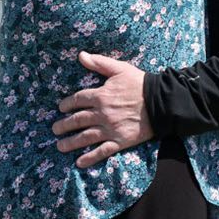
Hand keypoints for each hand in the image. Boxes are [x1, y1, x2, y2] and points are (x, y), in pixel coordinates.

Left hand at [52, 52, 153, 167]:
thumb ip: (99, 63)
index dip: (67, 104)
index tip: (61, 108)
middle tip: (55, 129)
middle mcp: (102, 114)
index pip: (77, 100)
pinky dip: (90, 158)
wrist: (162, 102)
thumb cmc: (140, 84)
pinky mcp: (120, 141)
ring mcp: (110, 129)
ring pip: (86, 137)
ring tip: (60, 146)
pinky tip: (79, 163)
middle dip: (64, 125)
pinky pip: (102, 151)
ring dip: (71, 143)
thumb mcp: (119, 69)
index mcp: (101, 96)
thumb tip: (80, 55)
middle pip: (77, 120)